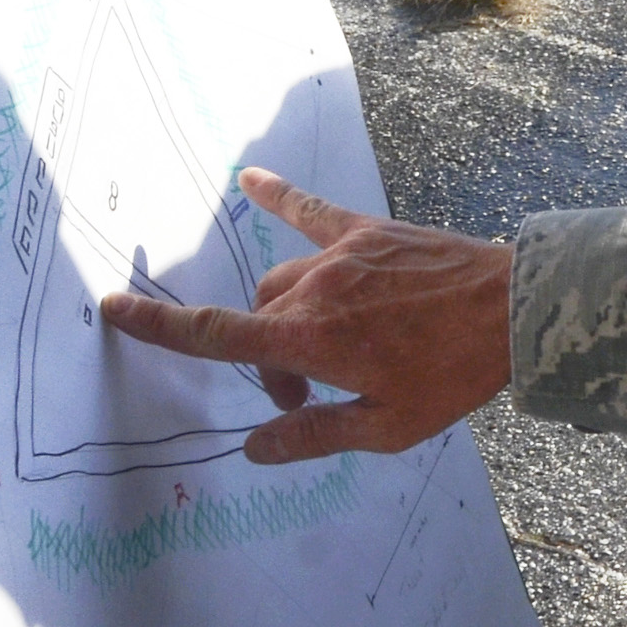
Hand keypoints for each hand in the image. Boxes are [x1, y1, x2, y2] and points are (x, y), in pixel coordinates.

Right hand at [98, 168, 512, 463]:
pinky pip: (312, 209)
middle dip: (269, 363)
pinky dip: (278, 195)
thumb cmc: (455, 373)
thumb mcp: (388, 427)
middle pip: (258, 321)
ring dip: (284, 317)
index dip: (158, 326)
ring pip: (283, 282)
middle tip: (306, 396)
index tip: (112, 311)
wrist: (515, 309)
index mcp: (311, 341)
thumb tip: (254, 449)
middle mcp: (316, 289)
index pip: (216, 335)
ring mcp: (342, 253)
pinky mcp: (370, 230)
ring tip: (324, 354)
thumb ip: (314, 436)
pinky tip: (250, 177)